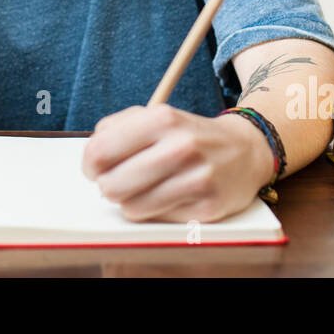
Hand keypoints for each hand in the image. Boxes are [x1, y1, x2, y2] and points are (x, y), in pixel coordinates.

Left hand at [81, 103, 272, 223]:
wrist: (244, 150)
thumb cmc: (188, 134)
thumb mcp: (156, 115)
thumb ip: (117, 128)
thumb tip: (91, 157)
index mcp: (161, 118)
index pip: (100, 151)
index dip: (89, 165)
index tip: (95, 168)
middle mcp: (180, 147)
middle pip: (111, 185)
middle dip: (108, 186)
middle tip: (118, 180)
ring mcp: (196, 178)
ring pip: (131, 207)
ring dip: (130, 201)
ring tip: (143, 188)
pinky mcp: (207, 206)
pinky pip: (156, 219)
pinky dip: (154, 210)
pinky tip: (167, 196)